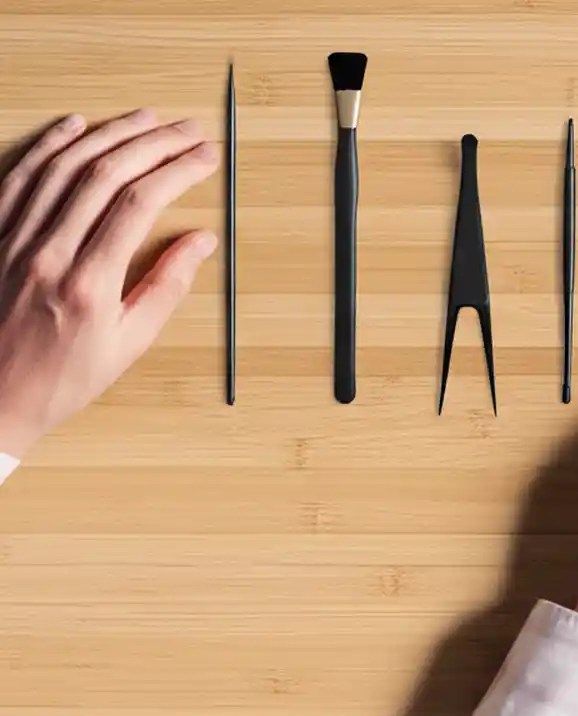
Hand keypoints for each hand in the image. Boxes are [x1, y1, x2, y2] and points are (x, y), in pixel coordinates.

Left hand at [0, 110, 217, 456]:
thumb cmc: (60, 380)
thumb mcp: (128, 345)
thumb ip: (166, 287)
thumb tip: (201, 241)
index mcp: (90, 285)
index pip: (141, 205)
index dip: (178, 171)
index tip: (205, 157)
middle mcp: (48, 254)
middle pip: (106, 175)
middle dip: (153, 143)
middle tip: (186, 129)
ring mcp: (14, 241)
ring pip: (63, 166)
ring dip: (108, 134)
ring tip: (145, 118)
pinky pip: (20, 177)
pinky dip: (48, 145)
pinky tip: (75, 126)